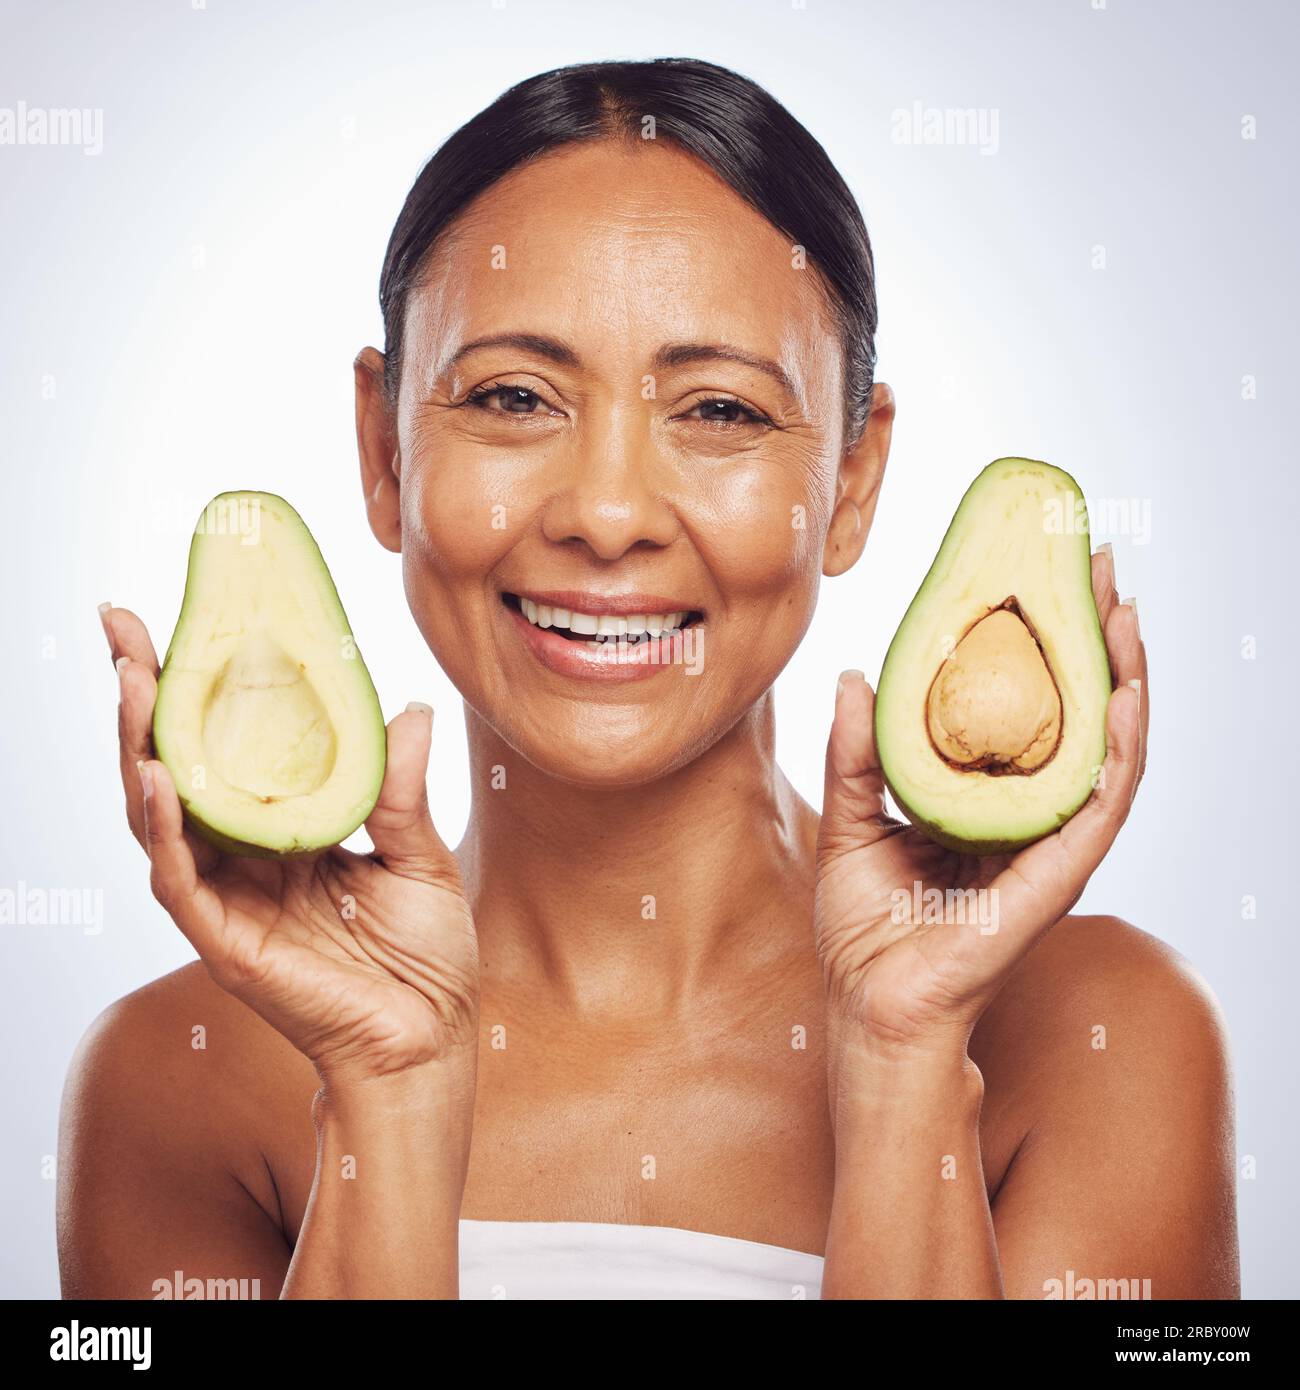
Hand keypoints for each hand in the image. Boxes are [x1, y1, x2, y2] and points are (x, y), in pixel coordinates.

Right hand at [102, 604, 479, 1085]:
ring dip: (139, 746)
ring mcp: (226, 898)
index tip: (171, 620)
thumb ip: (401, 787)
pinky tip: (156, 776)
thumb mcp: (420, 854)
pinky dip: (164, 829)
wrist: (430, 1038)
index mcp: (283, 829)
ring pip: (158, 816)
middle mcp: (242, 857)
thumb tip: (409, 706)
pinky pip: (181, 879)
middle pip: (173, 767)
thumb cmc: (424, 954)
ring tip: (129, 680)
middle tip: (119, 627)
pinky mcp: (226, 941)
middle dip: (141, 698)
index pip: (223, 747)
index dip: (193, 690)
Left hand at [814, 547, 1146, 1057]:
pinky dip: (1118, 753)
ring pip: (1106, 754)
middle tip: (1097, 568)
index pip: (1030, 711)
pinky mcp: (1055, 879)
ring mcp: (1048, 848)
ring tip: (1123, 616)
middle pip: (1077, 717)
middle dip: (1092, 641)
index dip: (1042, 646)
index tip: (1042, 576)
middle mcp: (1027, 818)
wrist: (870, 1007)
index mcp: (985, 802)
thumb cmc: (865, 928)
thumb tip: (856, 674)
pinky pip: (1099, 808)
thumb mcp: (848, 819)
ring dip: (1123, 682)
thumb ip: (856, 752)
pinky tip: (1124, 698)